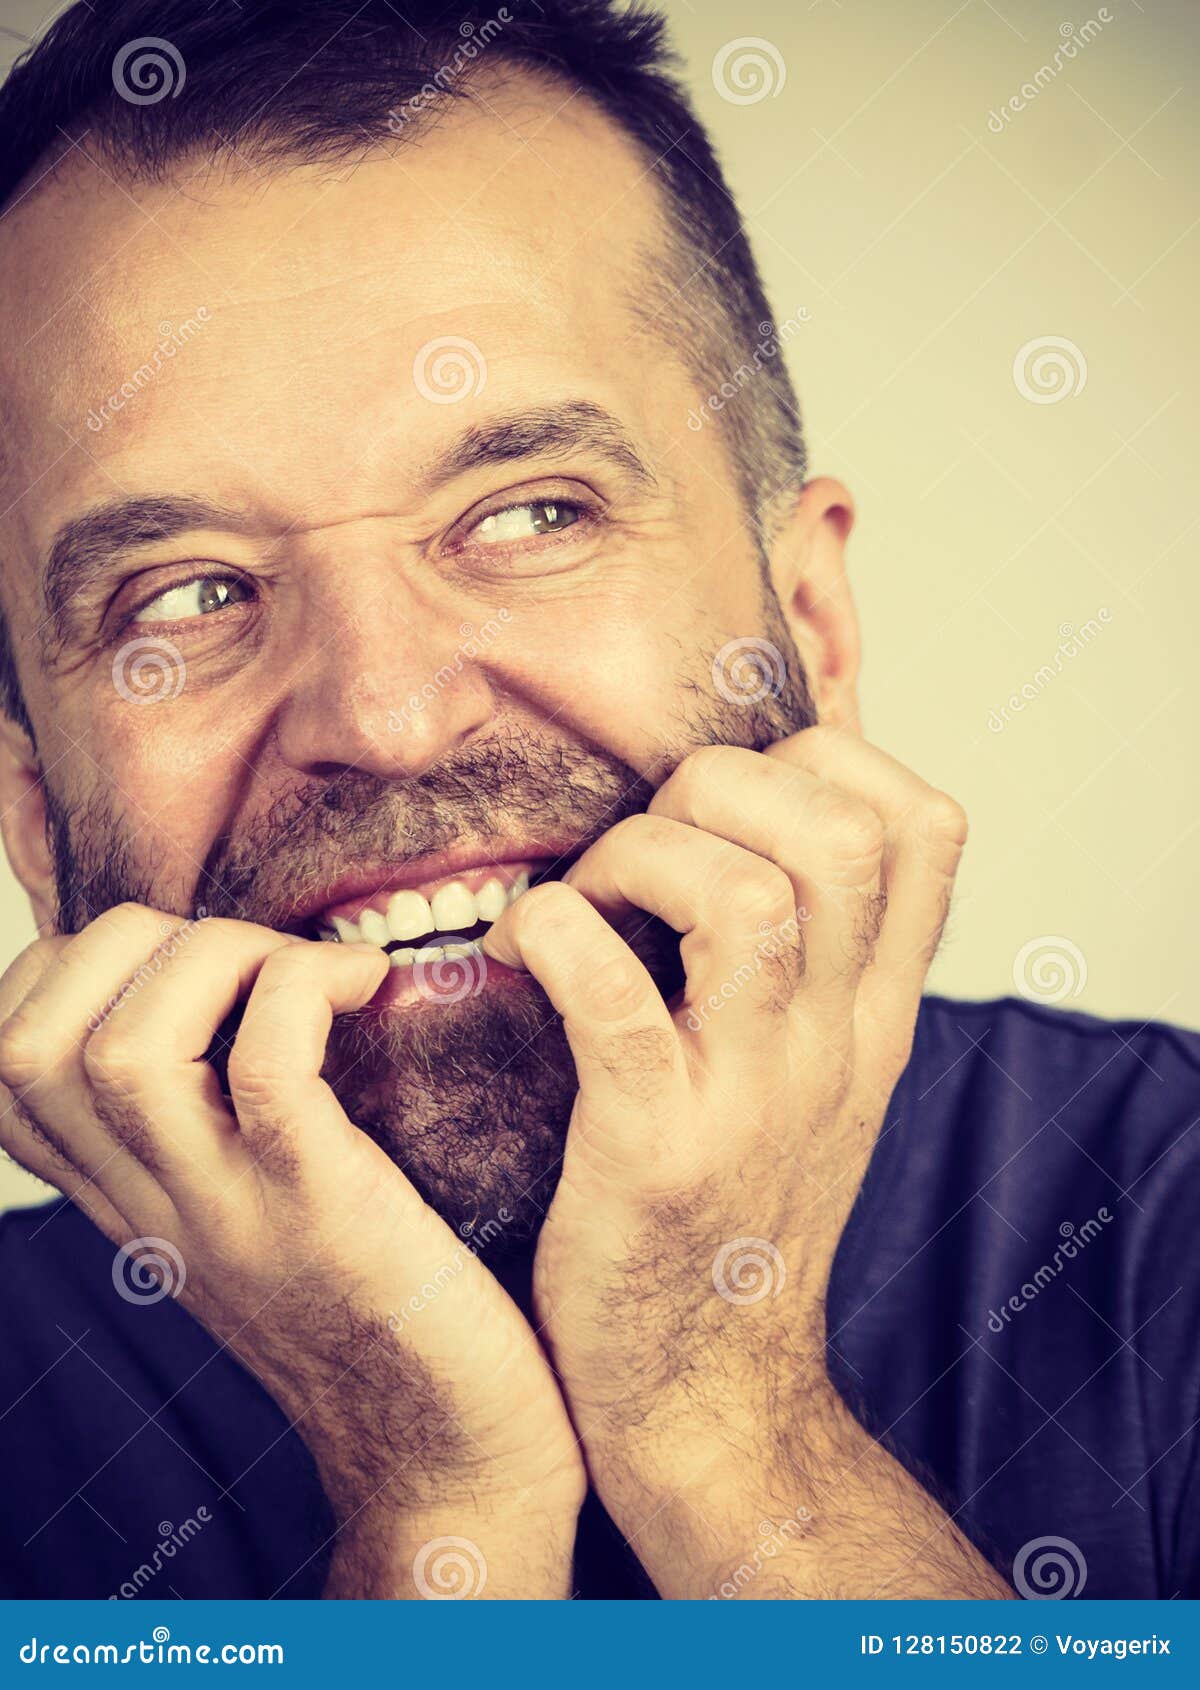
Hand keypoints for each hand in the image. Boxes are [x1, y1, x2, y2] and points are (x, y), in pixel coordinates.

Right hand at [0, 908, 583, 1597]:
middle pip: (28, 1041)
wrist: (453, 1453)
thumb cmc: (383, 1303)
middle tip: (243, 951)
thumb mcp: (255, 1210)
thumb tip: (224, 989)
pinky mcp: (326, 1212)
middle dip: (124, 941)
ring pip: (124, 1050)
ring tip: (303, 966)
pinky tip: (366, 986)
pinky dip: (302, 989)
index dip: (63, 971)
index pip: (5, 1066)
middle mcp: (157, 1206)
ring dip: (214, 955)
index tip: (180, 956)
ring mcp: (231, 1213)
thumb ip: (210, 1124)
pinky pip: (267, 1070)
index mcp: (135, 1200)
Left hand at [483, 728, 1002, 1597]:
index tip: (730, 795)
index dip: (828, 761)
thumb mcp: (817, 1081)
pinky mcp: (655, 1152)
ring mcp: (753, 1100)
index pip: (926, 827)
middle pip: (838, 835)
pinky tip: (518, 948)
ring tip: (583, 895)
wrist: (706, 1396)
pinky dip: (554, 934)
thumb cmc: (736, 1214)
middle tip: (639, 843)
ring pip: (744, 899)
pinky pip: (613, 997)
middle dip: (717, 789)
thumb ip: (813, 963)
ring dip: (637, 855)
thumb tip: (745, 823)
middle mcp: (836, 1046)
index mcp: (876, 1017)